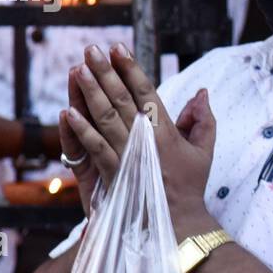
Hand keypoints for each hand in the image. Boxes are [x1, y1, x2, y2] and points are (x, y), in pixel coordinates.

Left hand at [58, 42, 216, 220]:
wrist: (177, 225)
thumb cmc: (189, 188)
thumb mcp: (204, 153)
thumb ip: (203, 121)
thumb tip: (202, 93)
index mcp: (167, 132)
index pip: (146, 93)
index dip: (131, 69)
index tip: (119, 48)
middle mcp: (147, 140)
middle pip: (122, 99)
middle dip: (106, 72)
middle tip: (92, 50)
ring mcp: (129, 157)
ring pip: (106, 118)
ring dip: (90, 93)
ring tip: (78, 70)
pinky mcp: (114, 174)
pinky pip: (95, 147)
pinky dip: (81, 130)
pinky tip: (68, 112)